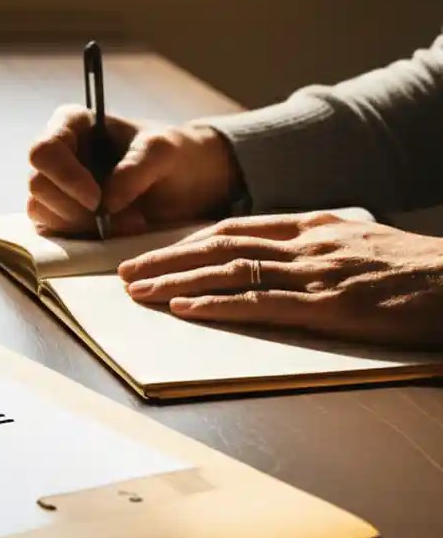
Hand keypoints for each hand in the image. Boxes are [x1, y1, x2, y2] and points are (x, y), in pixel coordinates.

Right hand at [26, 106, 240, 235]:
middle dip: (77, 210)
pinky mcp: (60, 215)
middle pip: (38, 186)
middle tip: (125, 218)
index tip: (98, 200)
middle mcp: (56, 154)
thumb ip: (135, 169)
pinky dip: (84, 238)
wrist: (186, 183)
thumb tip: (105, 203)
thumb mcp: (163, 152)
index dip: (65, 178)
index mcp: (71, 125)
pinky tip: (117, 233)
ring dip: (84, 227)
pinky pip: (53, 231)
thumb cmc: (173, 155)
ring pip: (42, 212)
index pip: (44, 151)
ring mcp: (55, 186)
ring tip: (129, 223)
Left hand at [118, 211, 442, 347]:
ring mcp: (317, 273)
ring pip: (229, 272)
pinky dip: (217, 306)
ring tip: (138, 291)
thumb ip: (317, 247)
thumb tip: (278, 257)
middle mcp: (306, 244)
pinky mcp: (330, 306)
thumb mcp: (361, 245)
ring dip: (177, 282)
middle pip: (219, 246)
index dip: (185, 242)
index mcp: (312, 228)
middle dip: (166, 259)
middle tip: (125, 273)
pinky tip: (185, 309)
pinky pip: (261, 303)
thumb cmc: (418, 271)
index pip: (233, 229)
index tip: (152, 254)